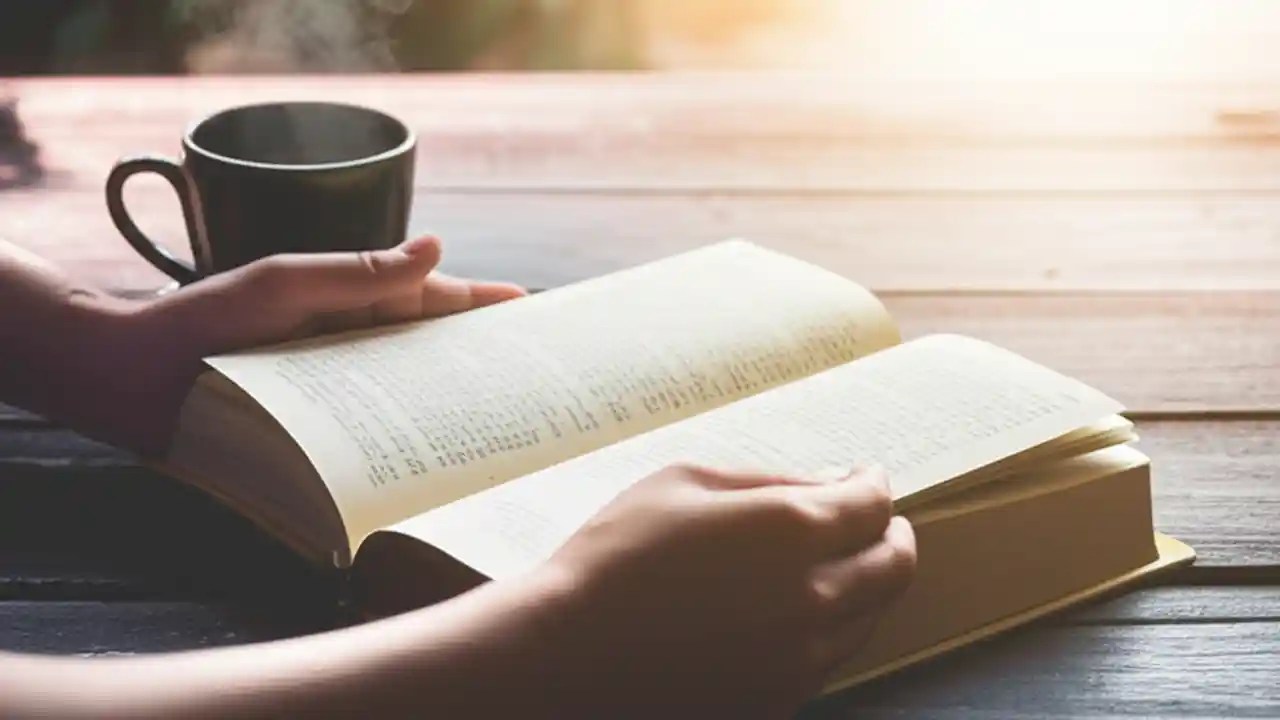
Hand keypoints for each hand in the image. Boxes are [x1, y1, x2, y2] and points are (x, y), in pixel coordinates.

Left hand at [98, 235, 523, 453]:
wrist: (131, 379)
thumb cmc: (200, 322)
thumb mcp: (281, 286)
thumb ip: (355, 272)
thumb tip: (437, 248)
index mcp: (346, 300)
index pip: (428, 297)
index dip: (478, 302)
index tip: (530, 307)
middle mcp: (347, 341)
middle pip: (428, 345)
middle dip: (479, 353)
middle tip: (536, 371)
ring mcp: (333, 386)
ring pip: (407, 389)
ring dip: (451, 400)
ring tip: (504, 419)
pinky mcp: (315, 427)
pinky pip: (374, 429)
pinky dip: (408, 437)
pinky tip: (436, 458)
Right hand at [538, 464, 916, 718]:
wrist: (568, 657)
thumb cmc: (615, 558)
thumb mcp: (683, 484)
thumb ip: (767, 481)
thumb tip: (825, 487)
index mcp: (791, 531)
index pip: (873, 505)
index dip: (874, 484)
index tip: (864, 478)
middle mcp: (813, 599)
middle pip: (895, 565)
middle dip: (891, 534)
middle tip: (875, 522)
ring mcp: (800, 659)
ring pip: (870, 616)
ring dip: (865, 583)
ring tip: (835, 563)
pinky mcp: (780, 699)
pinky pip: (831, 658)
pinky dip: (831, 627)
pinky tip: (795, 611)